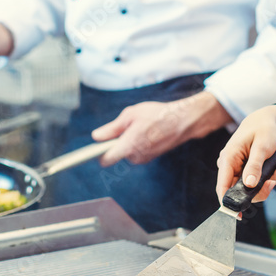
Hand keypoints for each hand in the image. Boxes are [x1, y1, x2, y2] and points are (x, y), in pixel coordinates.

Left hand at [91, 91, 232, 165]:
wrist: (183, 121)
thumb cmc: (157, 115)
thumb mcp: (130, 115)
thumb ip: (112, 128)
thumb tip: (96, 136)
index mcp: (128, 147)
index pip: (105, 160)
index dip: (97, 154)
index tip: (91, 150)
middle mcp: (136, 157)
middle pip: (117, 154)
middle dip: (117, 142)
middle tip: (126, 126)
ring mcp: (145, 158)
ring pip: (128, 152)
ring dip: (129, 141)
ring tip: (140, 126)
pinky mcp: (152, 157)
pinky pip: (138, 151)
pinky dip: (139, 142)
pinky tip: (147, 131)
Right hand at [215, 105, 275, 204]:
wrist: (266, 121)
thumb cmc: (262, 130)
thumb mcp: (262, 146)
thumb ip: (255, 165)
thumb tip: (249, 185)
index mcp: (229, 158)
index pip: (222, 186)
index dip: (227, 203)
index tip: (237, 216)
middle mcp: (231, 166)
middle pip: (240, 191)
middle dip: (260, 189)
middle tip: (273, 181)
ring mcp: (239, 170)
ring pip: (252, 188)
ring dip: (269, 182)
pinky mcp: (248, 172)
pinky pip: (258, 182)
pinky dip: (271, 177)